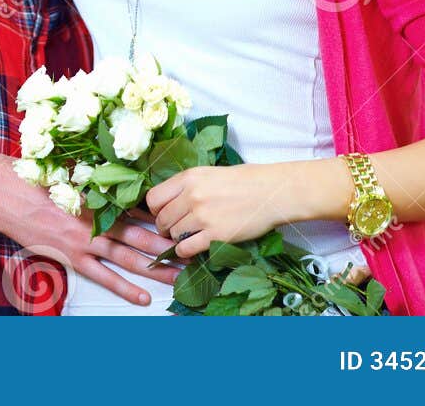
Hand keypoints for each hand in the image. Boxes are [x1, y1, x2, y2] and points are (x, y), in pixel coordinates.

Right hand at [0, 154, 181, 307]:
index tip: (185, 222)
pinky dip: (124, 287)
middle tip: (195, 255)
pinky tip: (143, 298)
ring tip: (180, 279)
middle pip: (142, 237)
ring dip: (156, 269)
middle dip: (169, 247)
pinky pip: (103, 276)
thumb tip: (122, 180)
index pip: (140, 209)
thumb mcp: (70, 173)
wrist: (3, 191)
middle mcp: (96, 220)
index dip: (164, 218)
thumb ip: (96, 179)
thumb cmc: (34, 177)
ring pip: (128, 258)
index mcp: (98, 197)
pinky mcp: (71, 256)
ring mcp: (84, 241)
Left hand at [144, 164, 297, 258]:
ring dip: (178, 239)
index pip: (153, 198)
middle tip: (174, 230)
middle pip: (162, 219)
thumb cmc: (244, 180)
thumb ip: (188, 185)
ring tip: (188, 237)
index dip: (155, 210)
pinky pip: (186, 248)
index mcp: (188, 177)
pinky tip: (191, 250)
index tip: (163, 214)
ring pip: (174, 234)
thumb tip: (170, 200)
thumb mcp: (209, 173)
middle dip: (165, 227)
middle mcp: (191, 195)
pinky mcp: (216, 235)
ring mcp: (203, 216)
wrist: (272, 192)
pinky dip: (185, 252)